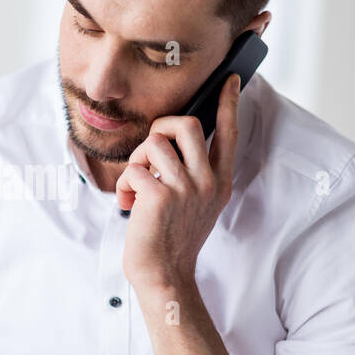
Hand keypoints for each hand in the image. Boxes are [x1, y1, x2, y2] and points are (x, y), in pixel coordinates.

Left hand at [115, 73, 241, 290]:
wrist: (164, 275)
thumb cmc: (172, 238)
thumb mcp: (196, 205)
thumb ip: (193, 174)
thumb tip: (170, 143)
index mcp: (219, 182)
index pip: (229, 134)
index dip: (229, 103)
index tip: (230, 79)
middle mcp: (207, 182)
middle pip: (186, 124)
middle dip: (160, 128)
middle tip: (150, 154)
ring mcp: (186, 188)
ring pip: (154, 142)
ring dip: (136, 160)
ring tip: (137, 185)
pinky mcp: (160, 196)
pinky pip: (134, 168)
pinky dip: (124, 185)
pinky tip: (128, 204)